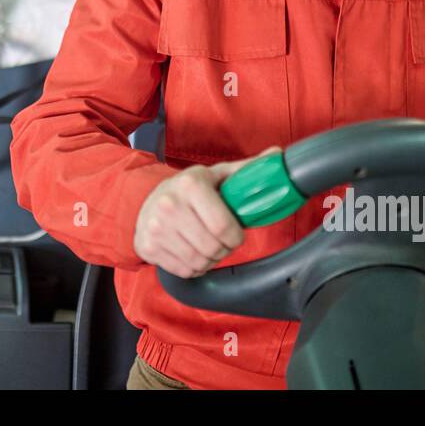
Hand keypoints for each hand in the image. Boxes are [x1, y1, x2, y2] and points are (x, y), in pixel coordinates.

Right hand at [134, 147, 277, 278]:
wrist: (146, 202)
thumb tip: (277, 154)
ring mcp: (156, 228)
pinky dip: (193, 267)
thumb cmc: (188, 190)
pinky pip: (183, 271)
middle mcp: (169, 205)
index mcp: (190, 184)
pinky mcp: (148, 247)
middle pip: (212, 247)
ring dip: (209, 260)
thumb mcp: (215, 175)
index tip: (236, 234)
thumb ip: (246, 169)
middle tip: (222, 242)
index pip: (223, 227)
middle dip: (224, 250)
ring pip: (198, 262)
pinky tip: (192, 252)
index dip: (236, 237)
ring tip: (207, 246)